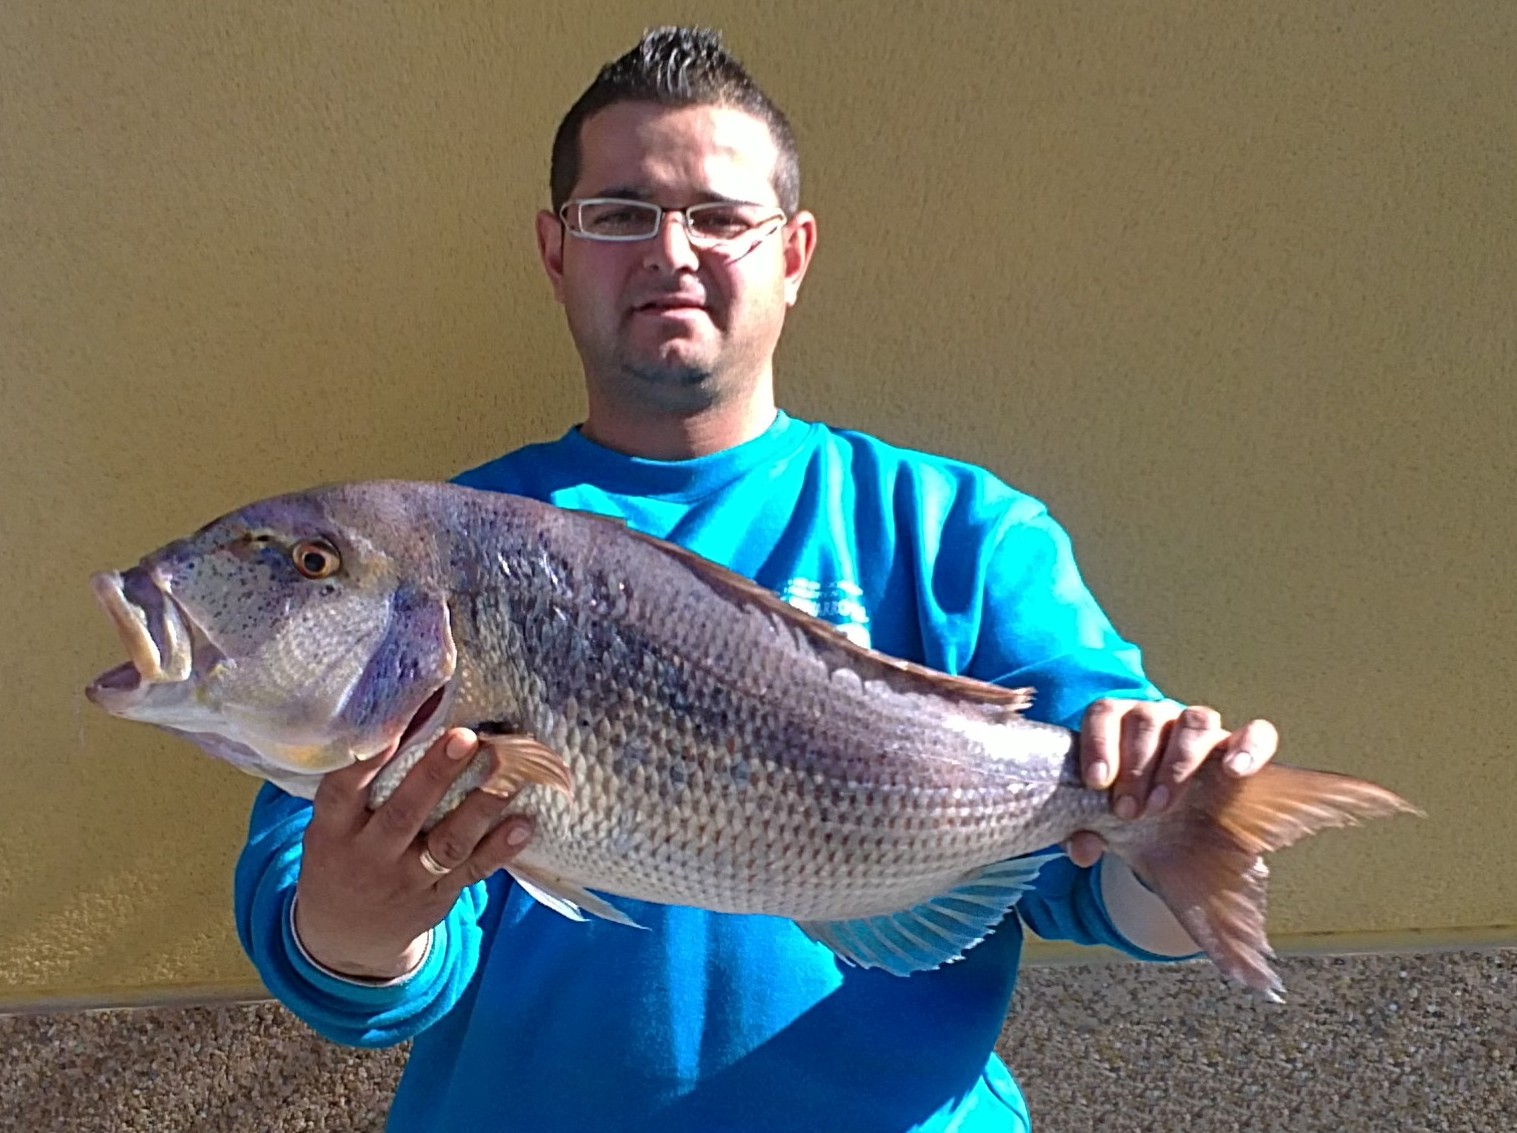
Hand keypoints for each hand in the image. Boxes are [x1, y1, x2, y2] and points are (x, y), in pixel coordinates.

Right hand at [293, 727, 533, 979]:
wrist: (344, 938)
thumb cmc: (342, 856)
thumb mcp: (332, 826)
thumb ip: (359, 786)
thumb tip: (407, 716)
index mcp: (333, 831)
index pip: (343, 791)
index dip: (367, 760)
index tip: (395, 725)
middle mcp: (369, 855)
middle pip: (404, 814)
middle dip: (436, 774)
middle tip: (466, 736)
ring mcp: (405, 879)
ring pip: (446, 843)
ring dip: (480, 806)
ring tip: (508, 773)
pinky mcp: (438, 896)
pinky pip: (471, 871)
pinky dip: (499, 848)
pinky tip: (524, 824)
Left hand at [1064, 699, 1277, 867]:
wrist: (1177, 829)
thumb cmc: (1134, 813)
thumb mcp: (1107, 825)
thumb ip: (1087, 833)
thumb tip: (1082, 849)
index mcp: (1121, 726)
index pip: (1105, 712)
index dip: (1098, 742)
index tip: (1097, 782)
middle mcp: (1160, 719)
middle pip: (1146, 718)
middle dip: (1134, 767)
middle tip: (1127, 811)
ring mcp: (1201, 729)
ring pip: (1195, 720)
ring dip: (1178, 762)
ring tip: (1162, 805)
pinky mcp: (1240, 747)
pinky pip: (1256, 733)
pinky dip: (1249, 747)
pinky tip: (1235, 770)